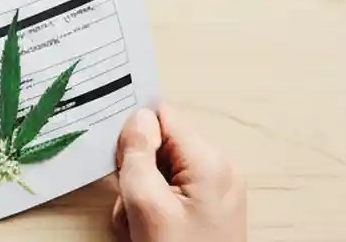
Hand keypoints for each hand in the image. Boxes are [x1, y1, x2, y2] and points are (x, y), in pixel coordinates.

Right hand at [112, 107, 246, 241]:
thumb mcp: (146, 205)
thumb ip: (138, 153)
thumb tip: (138, 117)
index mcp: (210, 162)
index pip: (164, 116)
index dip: (137, 136)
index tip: (123, 164)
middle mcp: (222, 170)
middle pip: (163, 145)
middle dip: (139, 174)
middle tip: (133, 208)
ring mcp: (220, 191)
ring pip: (164, 171)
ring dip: (144, 196)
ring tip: (143, 228)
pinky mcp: (213, 209)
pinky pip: (174, 192)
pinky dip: (157, 208)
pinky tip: (154, 232)